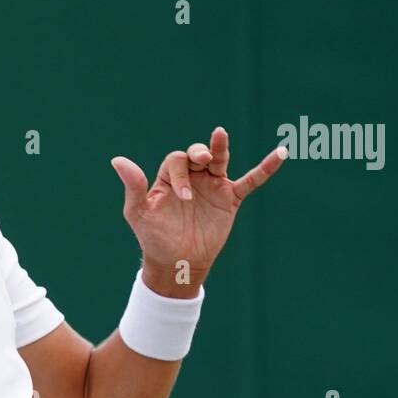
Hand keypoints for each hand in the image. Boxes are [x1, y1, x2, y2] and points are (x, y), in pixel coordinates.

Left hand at [110, 127, 286, 294]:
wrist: (176, 263)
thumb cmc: (154, 238)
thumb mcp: (140, 212)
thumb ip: (133, 185)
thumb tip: (117, 160)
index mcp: (169, 178)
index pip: (176, 162)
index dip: (180, 175)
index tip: (182, 198)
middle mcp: (191, 178)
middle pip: (197, 154)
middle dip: (199, 153)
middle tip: (202, 160)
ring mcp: (212, 187)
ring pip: (220, 161)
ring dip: (220, 148)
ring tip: (220, 134)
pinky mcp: (230, 200)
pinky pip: (250, 181)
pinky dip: (265, 168)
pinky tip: (280, 153)